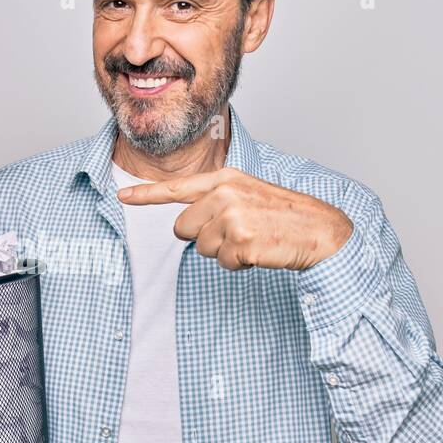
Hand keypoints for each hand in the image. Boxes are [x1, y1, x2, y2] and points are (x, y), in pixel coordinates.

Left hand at [117, 166, 352, 270]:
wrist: (320, 229)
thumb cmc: (284, 215)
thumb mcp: (248, 194)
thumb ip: (215, 201)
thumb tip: (185, 226)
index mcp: (225, 179)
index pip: (177, 188)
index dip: (146, 195)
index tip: (121, 196)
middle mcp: (225, 194)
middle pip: (184, 228)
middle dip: (205, 237)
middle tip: (238, 231)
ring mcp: (233, 218)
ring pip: (203, 249)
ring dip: (226, 252)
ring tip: (253, 238)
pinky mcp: (242, 242)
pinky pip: (225, 264)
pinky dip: (241, 264)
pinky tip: (260, 250)